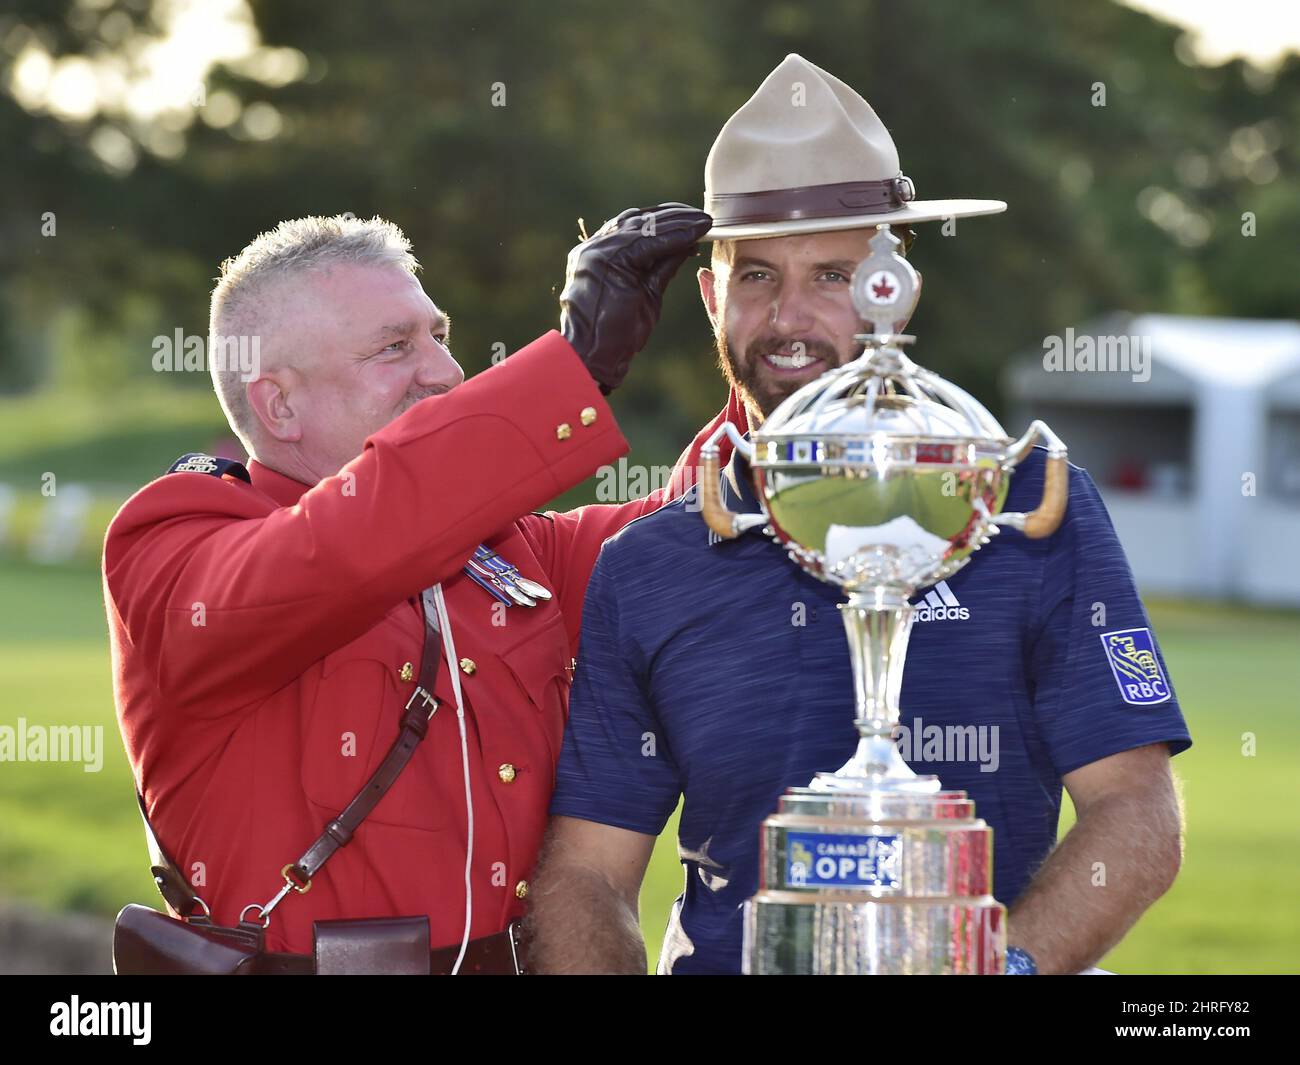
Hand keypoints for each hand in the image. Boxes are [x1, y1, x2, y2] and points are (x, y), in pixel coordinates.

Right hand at [559, 203, 711, 392]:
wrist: (594, 357)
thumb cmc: (617, 335)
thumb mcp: (645, 292)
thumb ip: (661, 267)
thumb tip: (686, 246)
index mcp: (598, 254)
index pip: (633, 226)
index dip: (663, 220)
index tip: (689, 221)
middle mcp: (595, 248)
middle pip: (638, 219)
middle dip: (673, 215)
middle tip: (701, 218)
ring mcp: (599, 251)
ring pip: (645, 226)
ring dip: (678, 222)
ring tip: (703, 222)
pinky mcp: (608, 259)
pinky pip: (649, 241)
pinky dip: (675, 236)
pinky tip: (695, 233)